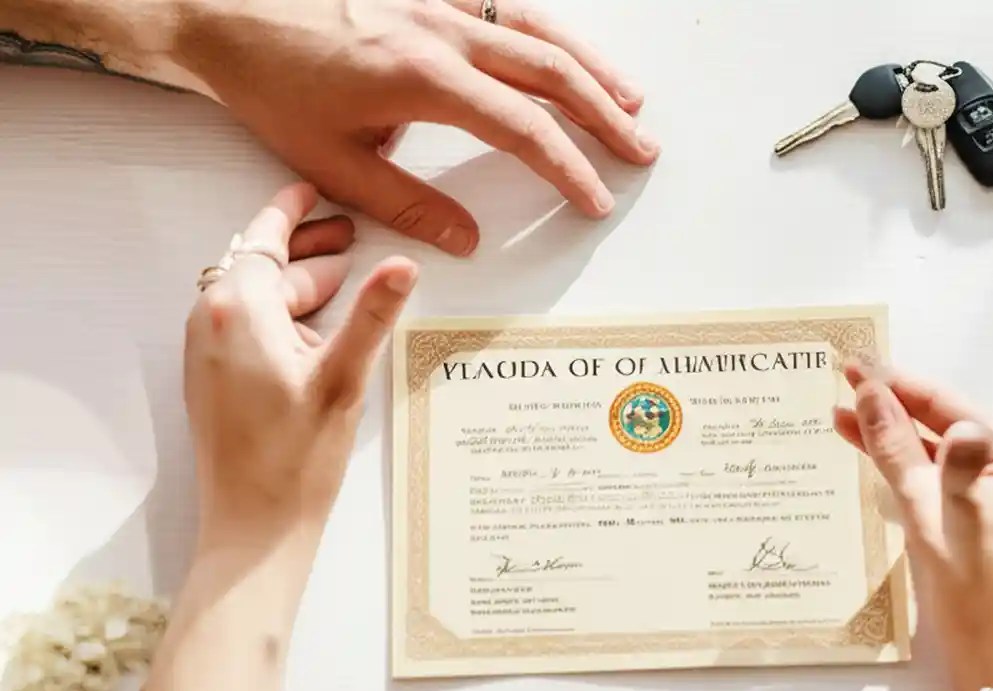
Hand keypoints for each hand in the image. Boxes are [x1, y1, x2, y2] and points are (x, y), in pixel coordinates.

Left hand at [172, 0, 659, 255]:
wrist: (222, 12)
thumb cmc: (270, 83)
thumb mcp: (333, 161)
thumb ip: (407, 203)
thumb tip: (465, 237)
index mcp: (424, 76)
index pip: (523, 127)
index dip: (568, 166)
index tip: (595, 197)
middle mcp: (442, 29)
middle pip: (550, 69)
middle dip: (604, 113)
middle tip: (641, 147)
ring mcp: (437, 0)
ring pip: (537, 27)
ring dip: (590, 64)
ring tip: (629, 97)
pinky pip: (503, 0)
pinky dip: (543, 23)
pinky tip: (562, 44)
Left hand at [184, 182, 415, 526]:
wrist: (254, 525)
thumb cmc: (297, 456)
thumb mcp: (344, 377)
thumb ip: (372, 313)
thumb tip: (403, 263)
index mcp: (237, 309)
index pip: (264, 238)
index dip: (291, 209)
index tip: (315, 188)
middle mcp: (210, 321)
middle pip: (262, 266)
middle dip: (306, 251)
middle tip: (352, 237)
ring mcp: (207, 352)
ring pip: (255, 297)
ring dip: (297, 286)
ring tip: (346, 286)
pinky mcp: (214, 379)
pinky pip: (247, 327)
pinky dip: (282, 315)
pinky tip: (318, 334)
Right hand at [833, 364, 992, 690]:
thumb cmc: (977, 587)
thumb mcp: (932, 510)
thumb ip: (902, 448)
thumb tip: (877, 392)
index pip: (946, 404)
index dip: (897, 383)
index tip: (856, 364)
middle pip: (938, 423)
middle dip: (889, 403)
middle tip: (842, 379)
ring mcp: (990, 495)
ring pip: (930, 451)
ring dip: (888, 433)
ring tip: (840, 413)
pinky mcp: (973, 519)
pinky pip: (932, 478)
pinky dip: (899, 464)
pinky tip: (870, 452)